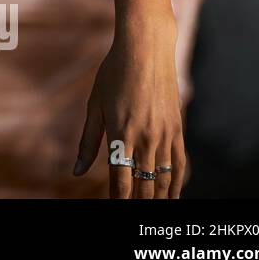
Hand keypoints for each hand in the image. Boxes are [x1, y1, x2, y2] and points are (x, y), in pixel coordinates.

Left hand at [73, 13, 186, 197]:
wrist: (146, 48)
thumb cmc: (113, 74)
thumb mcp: (94, 105)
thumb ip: (88, 142)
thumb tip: (78, 171)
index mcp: (120, 133)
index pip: (120, 179)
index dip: (118, 199)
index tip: (115, 207)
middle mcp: (145, 137)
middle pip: (144, 183)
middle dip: (139, 201)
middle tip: (134, 210)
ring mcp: (165, 134)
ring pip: (164, 177)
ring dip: (158, 196)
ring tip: (152, 208)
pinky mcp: (178, 128)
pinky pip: (180, 163)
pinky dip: (176, 182)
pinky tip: (171, 193)